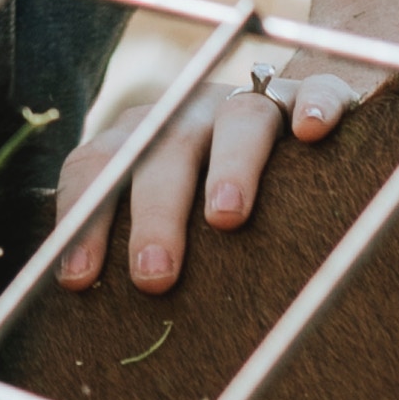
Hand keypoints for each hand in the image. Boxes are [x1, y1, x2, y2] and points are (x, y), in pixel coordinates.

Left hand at [51, 61, 361, 293]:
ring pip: (240, 120)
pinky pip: (319, 91)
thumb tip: (89, 307)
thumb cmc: (213, 192)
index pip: (98, 165)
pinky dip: (316, 106)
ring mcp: (254, 100)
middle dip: (154, 211)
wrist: (292, 123)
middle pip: (165, 148)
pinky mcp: (316, 95)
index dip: (85, 217)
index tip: (79, 280)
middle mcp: (191, 112)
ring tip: (226, 217)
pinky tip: (312, 132)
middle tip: (154, 274)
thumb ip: (136, 246)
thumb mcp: (168, 211)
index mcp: (142, 136)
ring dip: (231, 165)